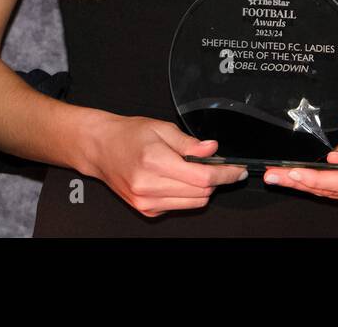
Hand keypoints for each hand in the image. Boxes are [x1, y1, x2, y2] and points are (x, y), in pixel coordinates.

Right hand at [87, 115, 248, 216]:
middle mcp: (149, 186)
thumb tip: (212, 149)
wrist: (101, 148)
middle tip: (216, 166)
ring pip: (193, 203)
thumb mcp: (161, 128)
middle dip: (216, 180)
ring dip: (202, 189)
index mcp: (154, 161)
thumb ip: (189, 142)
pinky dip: (187, 195)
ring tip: (193, 170)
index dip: (225, 174)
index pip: (202, 177)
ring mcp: (146, 201)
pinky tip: (177, 179)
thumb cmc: (128, 135)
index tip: (237, 171)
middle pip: (201, 193)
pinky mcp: (146, 210)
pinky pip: (179, 207)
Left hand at [261, 98, 337, 204]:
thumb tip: (332, 161)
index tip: (293, 172)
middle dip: (301, 183)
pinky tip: (295, 179)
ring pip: (331, 193)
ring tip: (278, 177)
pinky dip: (313, 185)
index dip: (316, 178)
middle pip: (334, 190)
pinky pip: (334, 191)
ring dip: (303, 185)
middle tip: (274, 176)